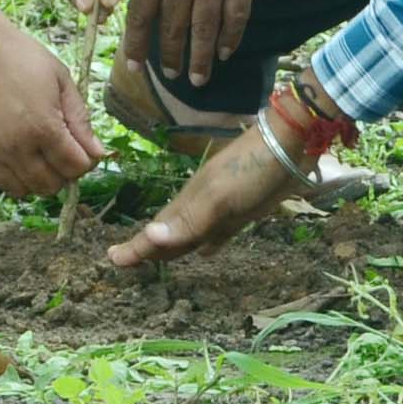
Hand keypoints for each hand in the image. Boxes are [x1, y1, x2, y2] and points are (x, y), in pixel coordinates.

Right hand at [0, 11, 102, 197]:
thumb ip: (80, 119)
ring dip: (37, 178)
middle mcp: (16, 147)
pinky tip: (16, 155)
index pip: (75, 167)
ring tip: (39, 154)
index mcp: (43, 126)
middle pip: (50, 186)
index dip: (85, 160)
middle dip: (63, 173)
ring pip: (23, 190)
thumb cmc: (19, 55)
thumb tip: (97, 153)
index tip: (83, 148)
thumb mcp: (59, 79)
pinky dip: (12, 177)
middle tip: (61, 152)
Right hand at [110, 122, 298, 268]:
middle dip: (148, 247)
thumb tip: (150, 236)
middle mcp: (201, 205)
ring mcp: (223, 207)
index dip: (137, 247)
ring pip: (192, 233)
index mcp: (191, 202)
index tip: (113, 260)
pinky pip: (220, 232)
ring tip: (159, 259)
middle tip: (125, 261)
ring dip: (175, 246)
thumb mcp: (219, 196)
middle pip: (170, 232)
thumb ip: (189, 219)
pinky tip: (208, 251)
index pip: (157, 230)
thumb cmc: (252, 169)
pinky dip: (210, 243)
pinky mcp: (245, 210)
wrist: (289, 142)